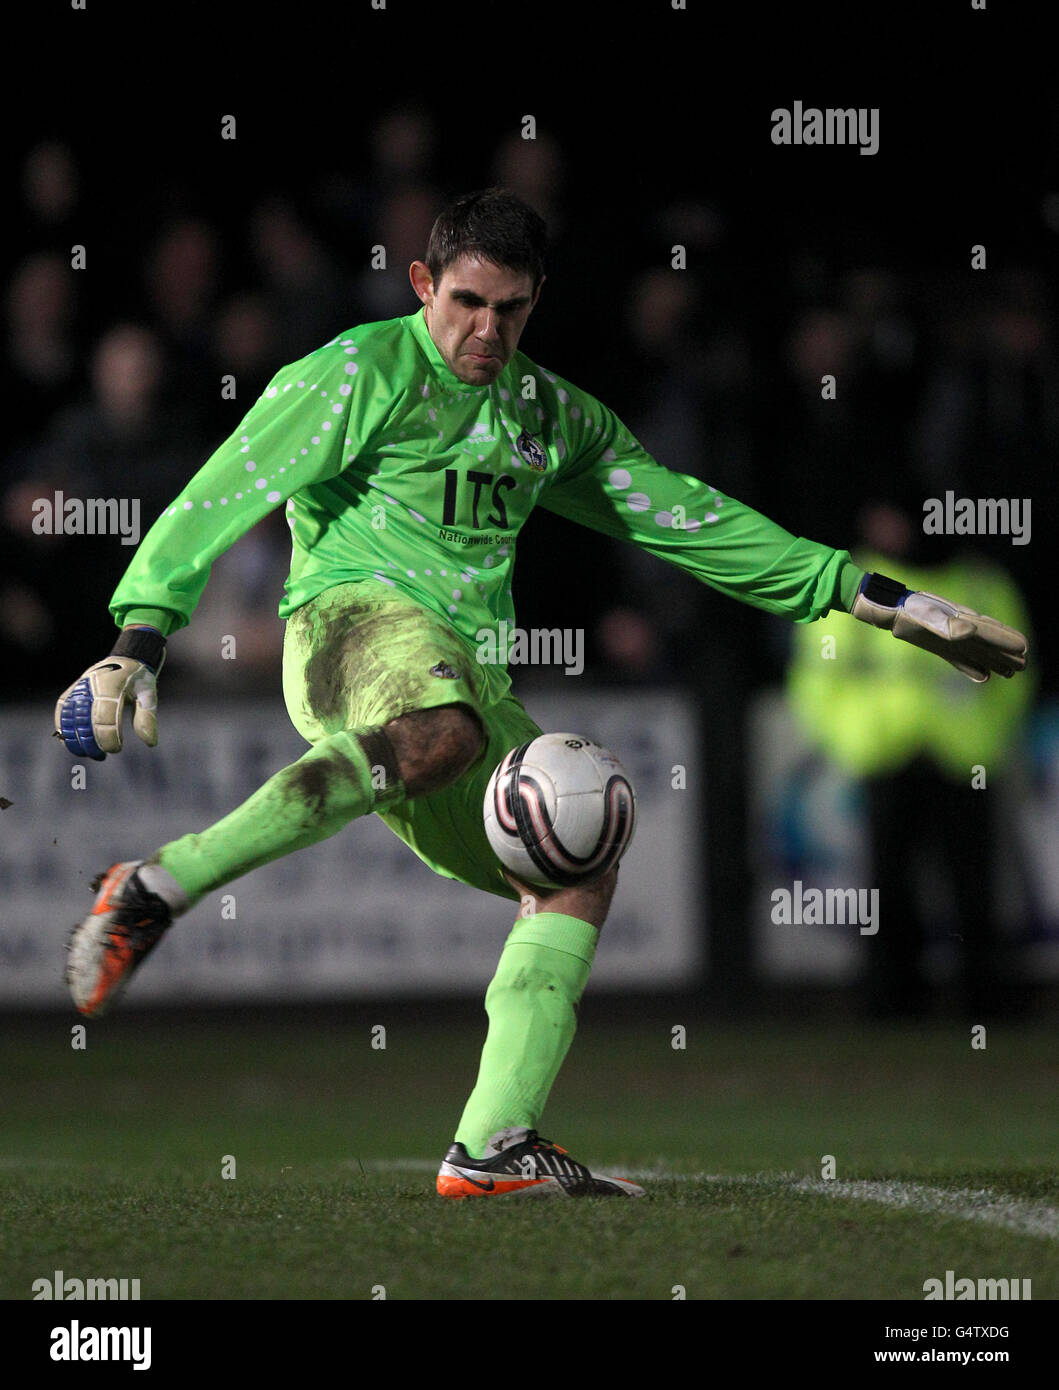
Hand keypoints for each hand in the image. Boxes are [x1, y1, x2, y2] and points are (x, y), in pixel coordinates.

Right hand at [54, 628, 165, 759]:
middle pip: (84, 724)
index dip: (109, 739)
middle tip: (102, 755)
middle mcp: (91, 687)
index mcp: (111, 687)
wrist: (125, 658)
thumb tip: (150, 743)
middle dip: (92, 745)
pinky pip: (61, 712)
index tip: (116, 749)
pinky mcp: (71, 691)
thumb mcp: (149, 694)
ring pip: (69, 720)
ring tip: (89, 752)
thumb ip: (147, 718)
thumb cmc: (139, 679)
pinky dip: (63, 729)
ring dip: (76, 741)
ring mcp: (79, 688)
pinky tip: (71, 742)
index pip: (105, 720)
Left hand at [852, 572, 1027, 682]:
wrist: (889, 610)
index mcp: (962, 620)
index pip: (990, 632)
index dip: (1006, 640)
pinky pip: (961, 660)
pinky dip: (972, 668)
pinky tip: (983, 677)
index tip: (1024, 648)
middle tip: (1024, 665)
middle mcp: (961, 629)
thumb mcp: (926, 616)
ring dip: (994, 662)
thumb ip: (947, 624)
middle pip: (989, 643)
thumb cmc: (908, 611)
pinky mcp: (939, 647)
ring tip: (1010, 673)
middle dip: (1006, 654)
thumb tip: (970, 629)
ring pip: (979, 652)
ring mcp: (950, 639)